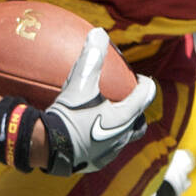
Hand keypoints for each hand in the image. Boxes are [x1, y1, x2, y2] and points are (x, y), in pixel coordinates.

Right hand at [43, 28, 155, 175]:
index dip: (145, 85)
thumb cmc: (69, 113)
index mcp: (124, 117)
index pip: (146, 97)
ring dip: (119, 127)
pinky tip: (89, 134)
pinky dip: (103, 140)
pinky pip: (106, 151)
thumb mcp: (79, 82)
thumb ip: (91, 57)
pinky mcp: (96, 163)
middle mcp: (122, 137)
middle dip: (136, 111)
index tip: (139, 78)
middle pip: (139, 123)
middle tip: (126, 101)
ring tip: (107, 118)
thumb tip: (99, 32)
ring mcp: (110, 153)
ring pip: (123, 139)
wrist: (50, 147)